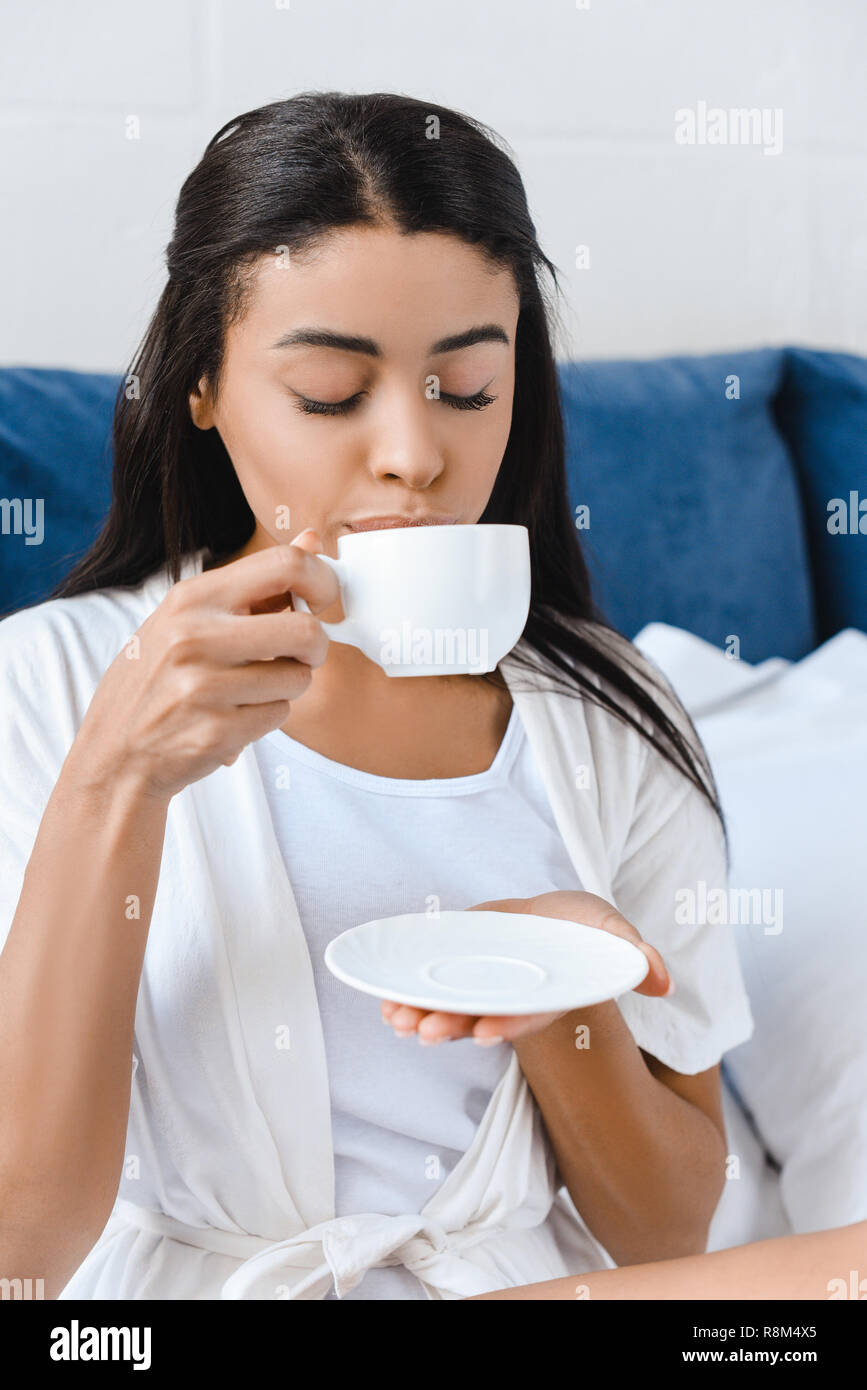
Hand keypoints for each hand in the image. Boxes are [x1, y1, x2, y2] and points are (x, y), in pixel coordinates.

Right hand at [71, 531, 336, 803]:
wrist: (115, 750)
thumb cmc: (158, 677)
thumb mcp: (189, 616)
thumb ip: (255, 582)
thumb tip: (313, 540)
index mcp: (192, 598)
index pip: (285, 564)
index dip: (322, 581)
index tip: (322, 600)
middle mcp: (195, 638)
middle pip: (306, 632)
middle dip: (316, 647)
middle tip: (300, 655)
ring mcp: (203, 688)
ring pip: (298, 679)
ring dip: (286, 686)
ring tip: (248, 688)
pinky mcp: (215, 732)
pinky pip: (278, 715)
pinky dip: (266, 716)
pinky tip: (233, 715)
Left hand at [380, 891, 672, 1045]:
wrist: (552, 915)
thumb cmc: (585, 927)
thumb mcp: (612, 930)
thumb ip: (635, 955)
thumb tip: (663, 982)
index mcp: (547, 994)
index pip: (529, 1014)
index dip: (508, 1024)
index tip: (486, 1033)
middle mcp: (511, 998)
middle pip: (481, 1017)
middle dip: (453, 1026)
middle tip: (424, 1030)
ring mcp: (484, 987)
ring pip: (451, 1009)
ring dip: (422, 1017)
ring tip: (395, 1020)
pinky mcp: (462, 970)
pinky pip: (432, 987)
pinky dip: (408, 996)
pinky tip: (384, 1004)